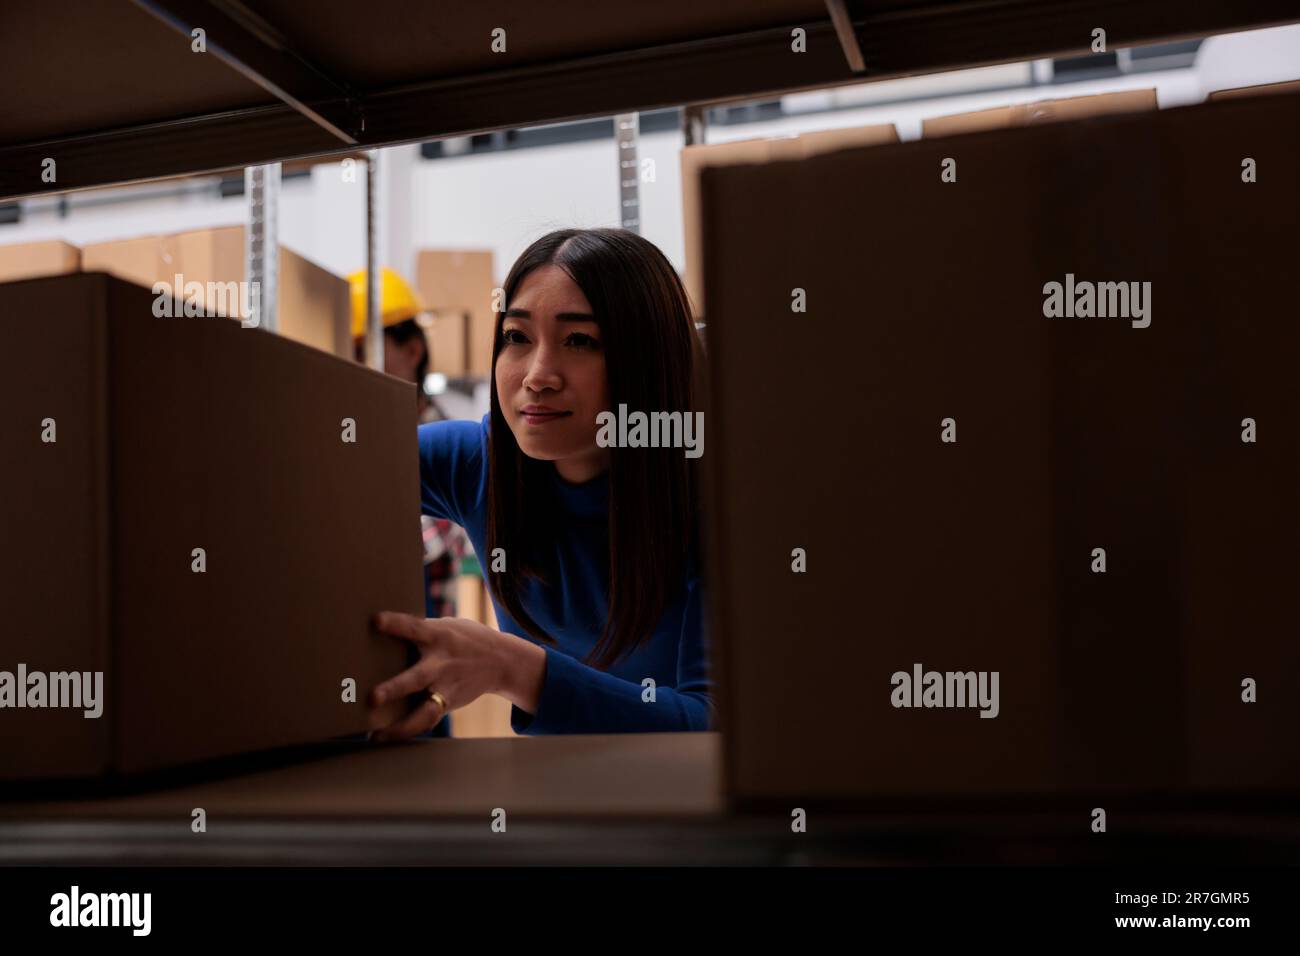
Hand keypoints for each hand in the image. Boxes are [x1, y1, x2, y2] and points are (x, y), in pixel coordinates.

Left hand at [368, 611, 510, 741]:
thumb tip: (384, 632)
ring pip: (424, 709)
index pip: (414, 627)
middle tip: (372, 698)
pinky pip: (427, 720)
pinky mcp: (448, 703)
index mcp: (439, 636)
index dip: (395, 624)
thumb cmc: (464, 639)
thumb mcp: (446, 626)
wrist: (501, 660)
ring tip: (376, 735)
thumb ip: (420, 630)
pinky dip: (406, 730)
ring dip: (400, 724)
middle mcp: (442, 663)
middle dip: (395, 688)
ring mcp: (446, 687)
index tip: (375, 621)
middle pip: (418, 677)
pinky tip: (383, 736)